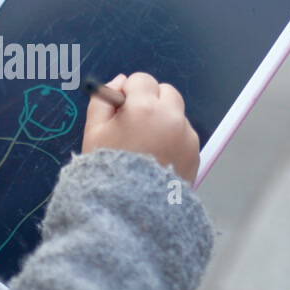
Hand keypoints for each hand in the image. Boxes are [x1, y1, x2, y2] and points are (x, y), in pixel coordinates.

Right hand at [82, 72, 199, 182]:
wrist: (130, 209)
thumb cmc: (107, 168)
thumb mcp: (94, 131)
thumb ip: (104, 99)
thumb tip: (120, 80)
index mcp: (145, 108)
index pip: (142, 80)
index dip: (129, 93)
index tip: (121, 111)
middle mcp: (171, 117)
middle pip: (166, 92)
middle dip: (151, 101)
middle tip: (136, 124)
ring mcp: (187, 137)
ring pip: (176, 114)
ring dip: (164, 120)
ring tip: (147, 146)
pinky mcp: (195, 154)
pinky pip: (184, 136)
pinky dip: (173, 140)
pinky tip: (158, 159)